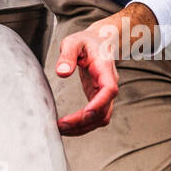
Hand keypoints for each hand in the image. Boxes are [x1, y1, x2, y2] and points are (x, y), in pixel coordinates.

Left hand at [54, 17, 121, 135]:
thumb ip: (67, 55)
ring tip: (61, 129)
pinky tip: (66, 126)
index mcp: (105, 69)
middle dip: (84, 122)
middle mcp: (108, 85)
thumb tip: (61, 72)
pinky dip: (82, 125)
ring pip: (100, 119)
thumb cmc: (86, 41)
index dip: (99, 103)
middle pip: (103, 111)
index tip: (85, 113)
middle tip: (61, 126)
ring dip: (83, 128)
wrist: (99, 42)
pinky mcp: (97, 99)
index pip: (109, 90)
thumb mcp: (73, 42)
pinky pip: (94, 118)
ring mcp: (104, 94)